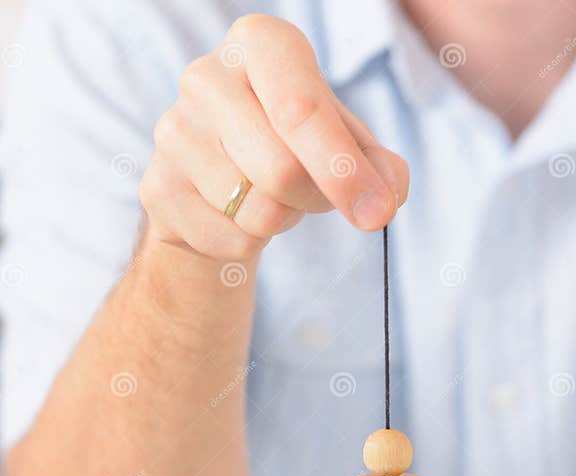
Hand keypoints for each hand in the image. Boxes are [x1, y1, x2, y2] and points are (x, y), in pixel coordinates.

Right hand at [140, 14, 408, 262]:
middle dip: (315, 200)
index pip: (302, 110)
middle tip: (314, 196)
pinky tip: (235, 214)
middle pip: (282, 172)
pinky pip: (231, 240)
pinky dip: (249, 242)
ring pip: (257, 212)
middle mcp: (205, 77)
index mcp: (259, 44)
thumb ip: (375, 165)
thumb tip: (388, 195)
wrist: (215, 184)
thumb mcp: (340, 143)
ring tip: (267, 195)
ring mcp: (173, 133)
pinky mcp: (157, 188)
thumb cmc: (286, 147)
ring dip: (280, 221)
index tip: (378, 211)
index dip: (343, 168)